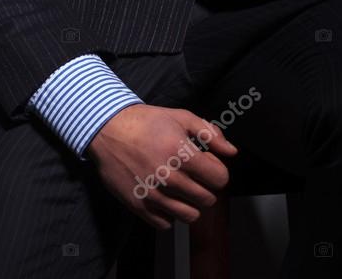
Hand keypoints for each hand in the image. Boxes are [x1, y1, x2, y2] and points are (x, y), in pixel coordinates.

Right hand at [85, 103, 238, 230]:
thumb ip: (210, 133)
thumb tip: (232, 152)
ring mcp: (153, 194)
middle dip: (206, 187)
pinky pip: (166, 224)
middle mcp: (169, 177)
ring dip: (190, 203)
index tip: (208, 166)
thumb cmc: (147, 122)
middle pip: (207, 199)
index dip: (217, 171)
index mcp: (182, 153)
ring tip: (181, 189)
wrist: (109, 130)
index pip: (219, 179)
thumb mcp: (181, 117)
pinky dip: (168, 214)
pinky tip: (164, 196)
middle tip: (194, 176)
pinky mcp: (138, 206)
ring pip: (189, 215)